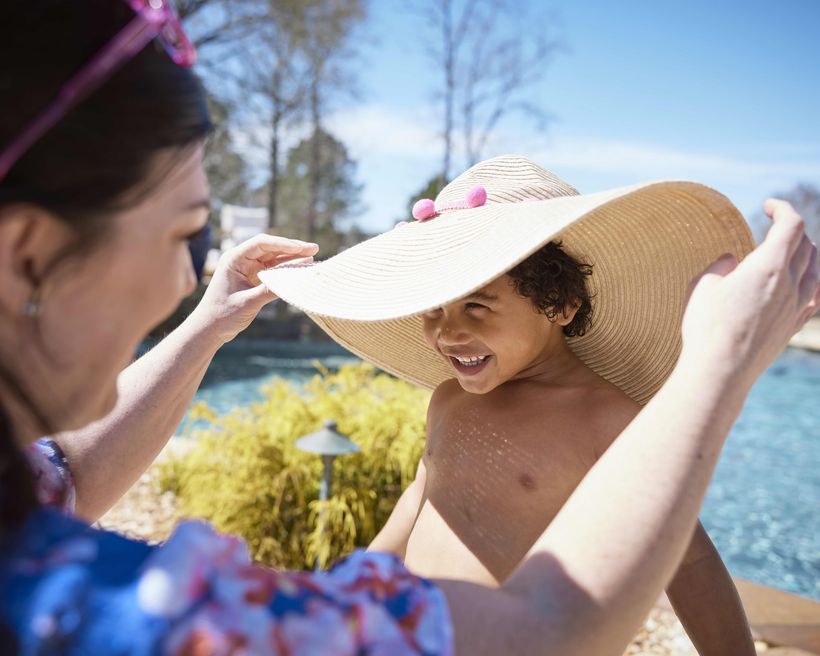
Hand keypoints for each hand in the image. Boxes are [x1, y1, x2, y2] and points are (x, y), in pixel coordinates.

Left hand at [188, 234, 318, 343]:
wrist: (209, 328)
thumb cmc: (222, 314)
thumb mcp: (248, 302)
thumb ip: (269, 290)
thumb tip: (293, 281)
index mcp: (234, 259)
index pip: (262, 243)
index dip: (284, 244)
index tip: (302, 248)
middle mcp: (241, 259)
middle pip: (271, 248)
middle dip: (292, 249)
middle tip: (314, 249)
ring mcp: (248, 268)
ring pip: (274, 258)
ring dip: (292, 258)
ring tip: (312, 258)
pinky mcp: (253, 278)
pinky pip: (273, 270)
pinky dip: (286, 269)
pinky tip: (301, 269)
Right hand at [681, 199, 818, 388]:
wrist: (721, 371)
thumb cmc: (707, 327)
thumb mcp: (703, 286)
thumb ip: (721, 266)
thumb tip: (732, 260)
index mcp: (768, 266)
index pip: (791, 225)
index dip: (782, 209)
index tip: (767, 205)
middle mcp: (790, 284)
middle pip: (806, 245)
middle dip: (792, 230)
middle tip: (774, 226)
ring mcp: (795, 307)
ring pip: (814, 270)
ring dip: (805, 254)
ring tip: (790, 252)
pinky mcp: (792, 327)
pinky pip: (812, 297)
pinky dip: (809, 282)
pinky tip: (802, 285)